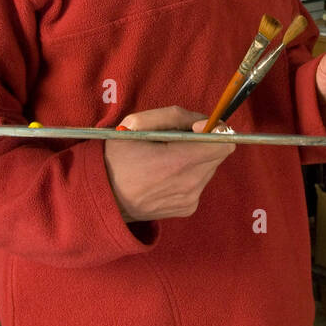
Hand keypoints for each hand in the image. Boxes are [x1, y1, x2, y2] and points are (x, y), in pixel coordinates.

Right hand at [102, 106, 235, 221]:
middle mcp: (188, 184)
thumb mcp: (134, 126)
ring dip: (195, 157)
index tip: (196, 127)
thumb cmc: (115, 159)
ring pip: (209, 166)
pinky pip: (199, 182)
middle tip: (176, 140)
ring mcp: (190, 199)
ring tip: (167, 158)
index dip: (213, 130)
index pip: (223, 143)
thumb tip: (202, 124)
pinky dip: (188, 174)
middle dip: (202, 141)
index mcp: (176, 162)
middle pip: (217, 153)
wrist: (102, 198)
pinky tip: (165, 175)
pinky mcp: (188, 208)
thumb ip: (172, 116)